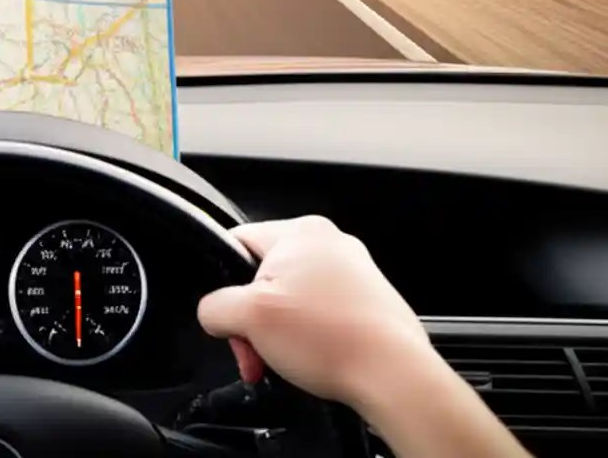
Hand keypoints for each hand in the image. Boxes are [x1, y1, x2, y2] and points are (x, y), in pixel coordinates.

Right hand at [196, 215, 432, 408]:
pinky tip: (311, 358)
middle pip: (263, 276)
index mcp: (300, 231)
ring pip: (290, 298)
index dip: (224, 282)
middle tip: (254, 351)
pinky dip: (308, 336)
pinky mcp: (368, 299)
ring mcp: (353, 271)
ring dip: (277, 333)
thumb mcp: (248, 318)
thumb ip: (214, 307)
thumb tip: (214, 312)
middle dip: (253, 321)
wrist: (393, 375)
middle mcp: (330, 243)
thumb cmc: (332, 338)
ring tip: (283, 360)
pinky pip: (320, 312)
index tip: (232, 318)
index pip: (237, 242)